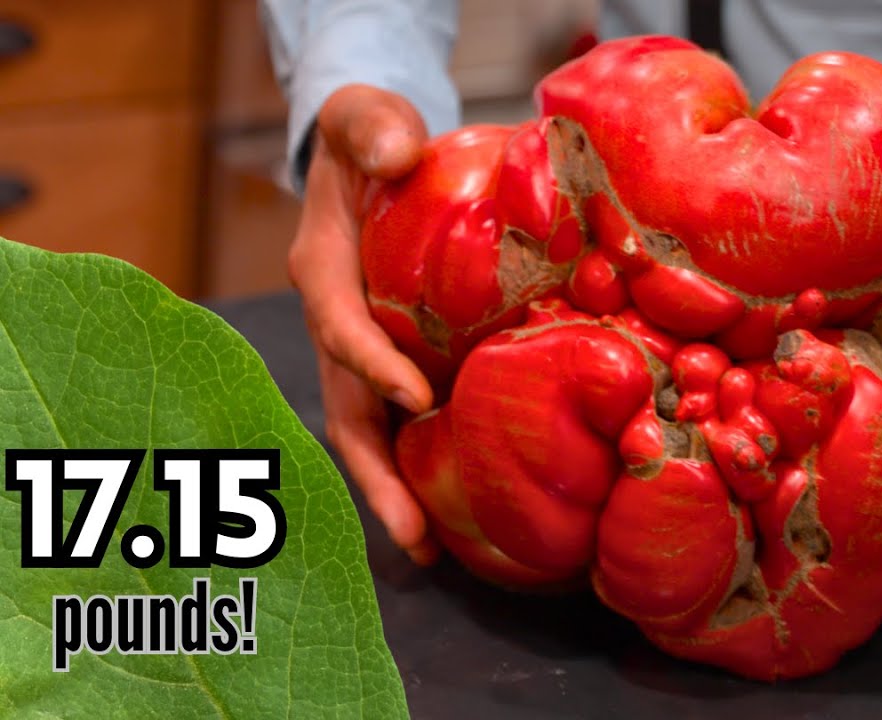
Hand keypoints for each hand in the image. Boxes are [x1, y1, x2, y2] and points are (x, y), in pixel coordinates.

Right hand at [290, 84, 438, 564]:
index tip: (417, 397)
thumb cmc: (369, 139)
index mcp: (324, 273)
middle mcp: (335, 324)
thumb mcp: (364, 116)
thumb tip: (398, 155)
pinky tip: (450, 509)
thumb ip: (373, 127)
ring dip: (393, 491)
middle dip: (375, 476)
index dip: (372, 365)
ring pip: (367, 432)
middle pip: (345, 411)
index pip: (342, 328)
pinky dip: (415, 466)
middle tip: (414, 535)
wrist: (372, 160)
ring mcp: (359, 351)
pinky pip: (395, 422)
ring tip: (430, 548)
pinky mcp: (390, 360)